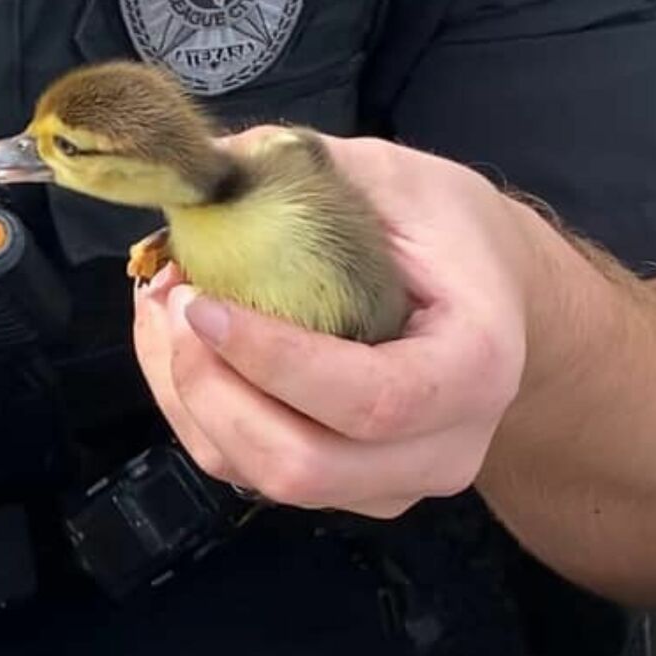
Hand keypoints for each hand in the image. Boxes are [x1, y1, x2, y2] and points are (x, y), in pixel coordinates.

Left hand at [130, 133, 542, 518]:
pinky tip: (177, 345)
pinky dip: (193, 411)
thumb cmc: (450, 236)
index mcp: (476, 369)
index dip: (273, 362)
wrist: (492, 299)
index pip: (372, 400)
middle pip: (304, 467)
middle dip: (212, 390)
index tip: (201, 303)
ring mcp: (389, 485)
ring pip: (260, 478)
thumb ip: (307, 169)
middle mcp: (442, 448)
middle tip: (170, 300)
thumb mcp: (396, 179)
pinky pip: (245, 472)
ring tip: (163, 311)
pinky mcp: (339, 489)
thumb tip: (208, 166)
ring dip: (189, 399)